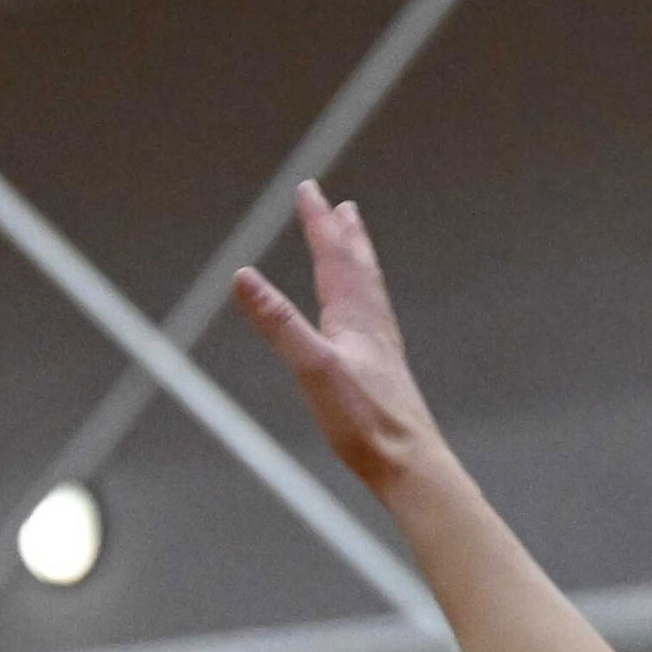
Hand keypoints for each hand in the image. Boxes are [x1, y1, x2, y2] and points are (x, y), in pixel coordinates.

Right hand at [231, 181, 449, 501]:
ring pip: (369, 289)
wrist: (407, 460)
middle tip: (337, 206)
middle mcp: (371, 323)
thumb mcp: (311, 368)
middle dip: (342, 233)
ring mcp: (380, 346)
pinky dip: (363, 299)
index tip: (308, 190)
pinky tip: (362, 314)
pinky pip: (372, 317)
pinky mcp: (382, 370)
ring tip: (356, 244)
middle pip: (357, 265)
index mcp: (353, 316)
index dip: (318, 223)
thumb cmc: (363, 420)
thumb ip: (277, 322)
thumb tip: (243, 277)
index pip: (333, 256)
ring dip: (358, 261)